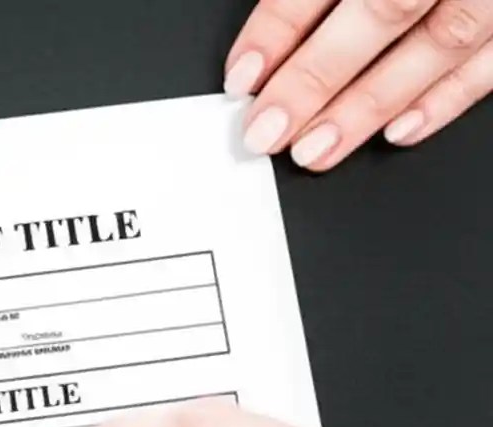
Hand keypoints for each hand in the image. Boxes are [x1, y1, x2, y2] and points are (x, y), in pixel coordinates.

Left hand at [224, 0, 491, 170]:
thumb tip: (273, 23)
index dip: (280, 24)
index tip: (242, 73)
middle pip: (385, 7)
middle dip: (317, 77)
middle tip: (266, 129)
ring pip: (441, 40)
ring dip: (372, 104)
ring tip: (315, 148)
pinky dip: (448, 97)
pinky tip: (400, 130)